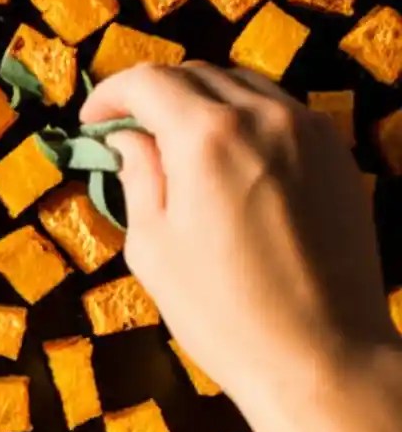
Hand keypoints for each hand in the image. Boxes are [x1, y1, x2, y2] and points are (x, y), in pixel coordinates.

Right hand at [80, 63, 392, 394]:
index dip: (110, 94)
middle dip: (154, 94)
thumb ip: (139, 178)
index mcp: (207, 137)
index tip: (92, 121)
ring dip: (202, 100)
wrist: (322, 356)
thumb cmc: (222, 312)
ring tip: (178, 143)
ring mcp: (310, 131)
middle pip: (197, 74)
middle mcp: (263, 117)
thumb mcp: (154, 248)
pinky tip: (231, 160)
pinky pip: (282, 112)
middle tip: (129, 132)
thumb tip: (129, 140)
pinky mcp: (339, 155)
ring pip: (243, 86)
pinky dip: (245, 118)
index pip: (148, 82)